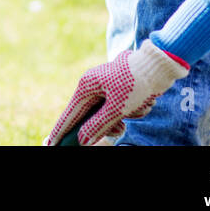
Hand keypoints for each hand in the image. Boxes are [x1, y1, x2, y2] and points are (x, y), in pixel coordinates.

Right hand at [44, 40, 189, 145]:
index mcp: (86, 86)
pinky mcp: (119, 90)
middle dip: (108, 124)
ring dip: (124, 117)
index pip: (70, 114)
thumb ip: (97, 125)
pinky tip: (143, 103)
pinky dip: (132, 111)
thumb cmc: (135, 84)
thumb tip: (82, 139)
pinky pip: (121, 109)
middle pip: (91, 116)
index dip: (61, 130)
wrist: (158, 66)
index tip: (51, 144)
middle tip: (118, 129)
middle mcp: (92, 86)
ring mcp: (106, 88)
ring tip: (137, 110)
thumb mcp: (117, 108)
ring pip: (108, 115)